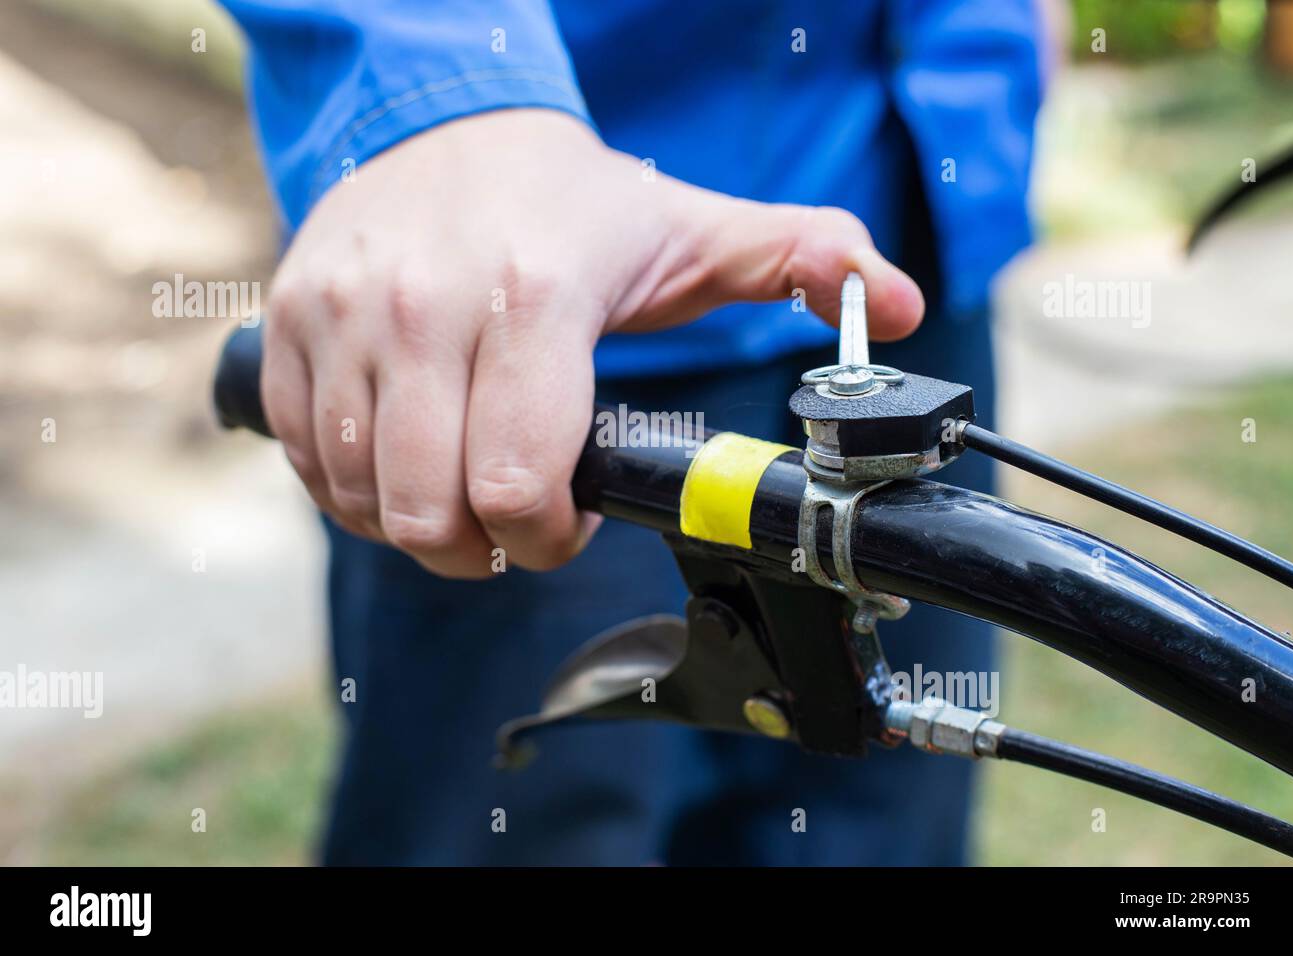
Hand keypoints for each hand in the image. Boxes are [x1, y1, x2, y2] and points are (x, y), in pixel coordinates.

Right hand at [263, 108, 922, 577]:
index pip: (519, 482)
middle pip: (430, 514)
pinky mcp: (285, 324)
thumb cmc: (573, 200)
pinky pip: (304, 459)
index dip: (545, 539)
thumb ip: (807, 259)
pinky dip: (349, 487)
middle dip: (479, 551)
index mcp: (533, 296)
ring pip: (361, 498)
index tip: (562, 523)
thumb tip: (899, 306)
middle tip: (511, 523)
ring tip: (461, 489)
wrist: (442, 123)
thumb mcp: (695, 227)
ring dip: (416, 524)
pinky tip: (400, 460)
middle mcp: (421, 308)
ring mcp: (340, 317)